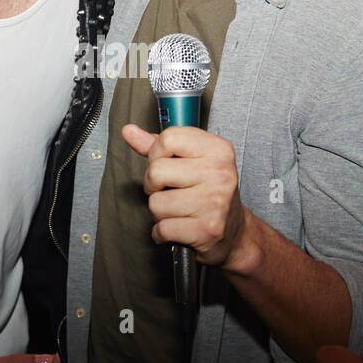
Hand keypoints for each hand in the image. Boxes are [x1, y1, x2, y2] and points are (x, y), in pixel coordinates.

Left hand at [122, 123, 251, 268]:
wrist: (233, 230)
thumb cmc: (208, 191)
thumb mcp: (190, 160)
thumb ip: (158, 146)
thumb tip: (129, 131)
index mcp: (217, 149)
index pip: (168, 139)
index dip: (157, 154)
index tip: (166, 164)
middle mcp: (219, 173)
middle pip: (156, 172)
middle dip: (153, 185)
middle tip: (169, 190)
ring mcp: (215, 202)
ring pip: (156, 203)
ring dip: (159, 211)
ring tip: (177, 209)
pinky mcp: (207, 230)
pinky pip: (162, 228)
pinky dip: (163, 232)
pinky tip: (178, 227)